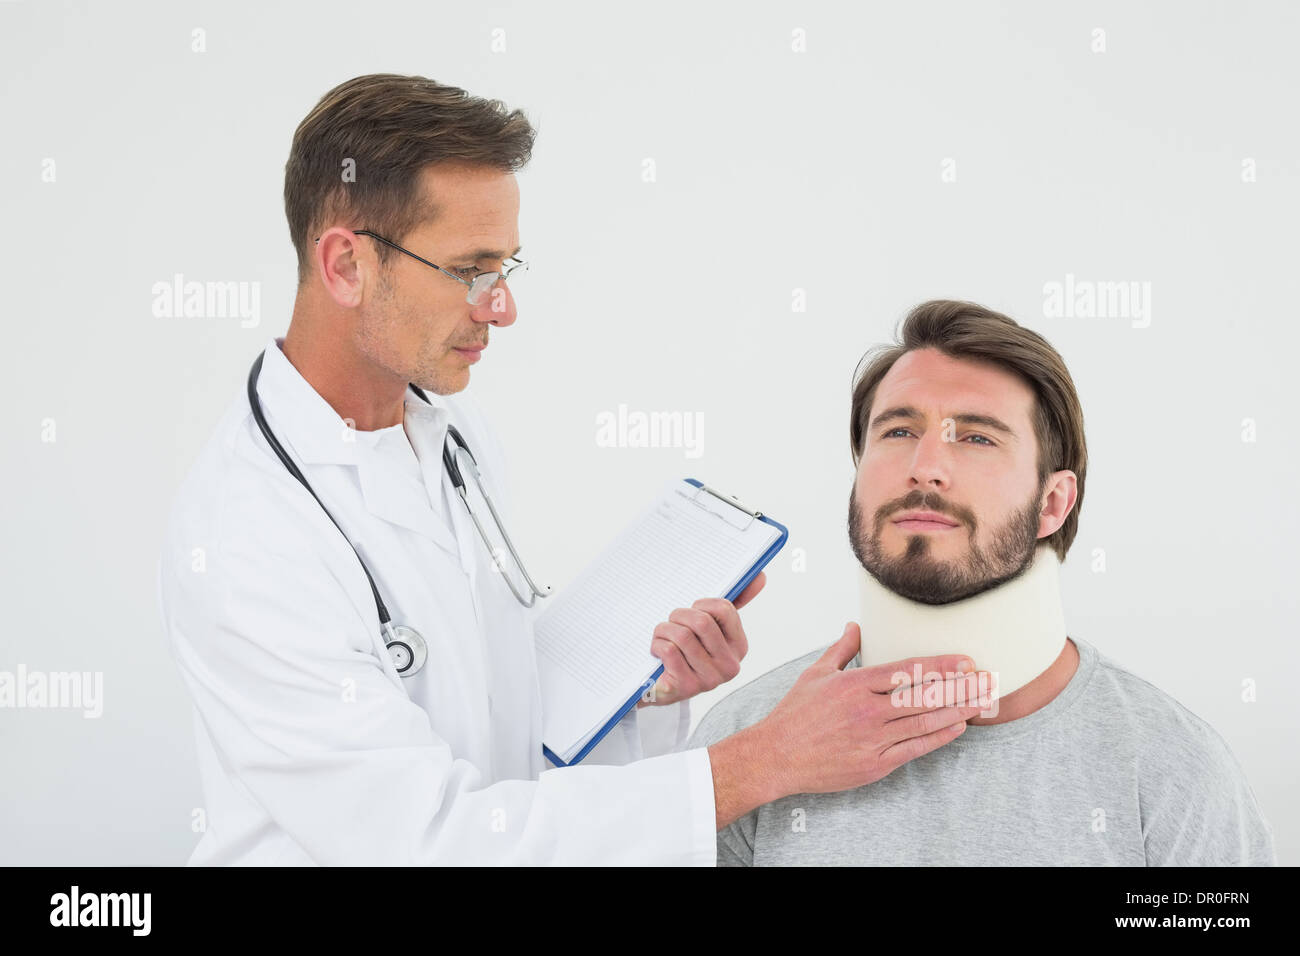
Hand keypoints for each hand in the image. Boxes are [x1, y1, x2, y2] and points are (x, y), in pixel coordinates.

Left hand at [639, 572, 766, 706]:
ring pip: (682, 636)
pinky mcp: (686, 687)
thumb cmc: (687, 650)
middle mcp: (729, 666)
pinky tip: (658, 651)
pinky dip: (657, 644)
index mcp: (739, 646)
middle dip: (679, 615)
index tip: (693, 612)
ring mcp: (709, 679)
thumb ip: (733, 602)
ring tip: (663, 636)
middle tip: (672, 622)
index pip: (724, 609)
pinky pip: (668, 651)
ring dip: (664, 630)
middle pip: (701, 622)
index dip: (701, 605)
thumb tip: (760, 576)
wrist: (662, 685)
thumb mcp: (711, 627)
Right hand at [752, 622, 994, 798]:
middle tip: (988, 680)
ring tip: (983, 701)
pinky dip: (939, 738)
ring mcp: (873, 738)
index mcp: (854, 684)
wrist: (775, 756)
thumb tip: (855, 626)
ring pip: (925, 721)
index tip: (965, 661)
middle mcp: (867, 710)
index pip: (907, 671)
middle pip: (924, 696)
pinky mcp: (875, 763)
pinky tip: (958, 727)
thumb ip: (841, 650)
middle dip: (960, 687)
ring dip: (958, 710)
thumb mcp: (816, 674)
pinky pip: (915, 748)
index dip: (940, 666)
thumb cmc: (794, 716)